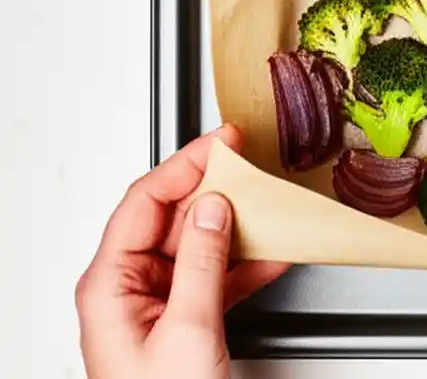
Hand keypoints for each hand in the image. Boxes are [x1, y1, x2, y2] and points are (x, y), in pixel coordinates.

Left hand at [76, 125, 290, 378]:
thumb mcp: (188, 330)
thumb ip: (202, 262)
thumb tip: (213, 208)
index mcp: (109, 284)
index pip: (144, 202)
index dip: (184, 165)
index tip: (221, 143)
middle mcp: (126, 288)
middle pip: (171, 218)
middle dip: (214, 192)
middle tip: (250, 168)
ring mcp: (154, 304)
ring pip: (197, 245)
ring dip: (235, 227)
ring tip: (268, 208)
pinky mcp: (181, 321)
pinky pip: (214, 277)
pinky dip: (244, 264)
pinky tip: (272, 254)